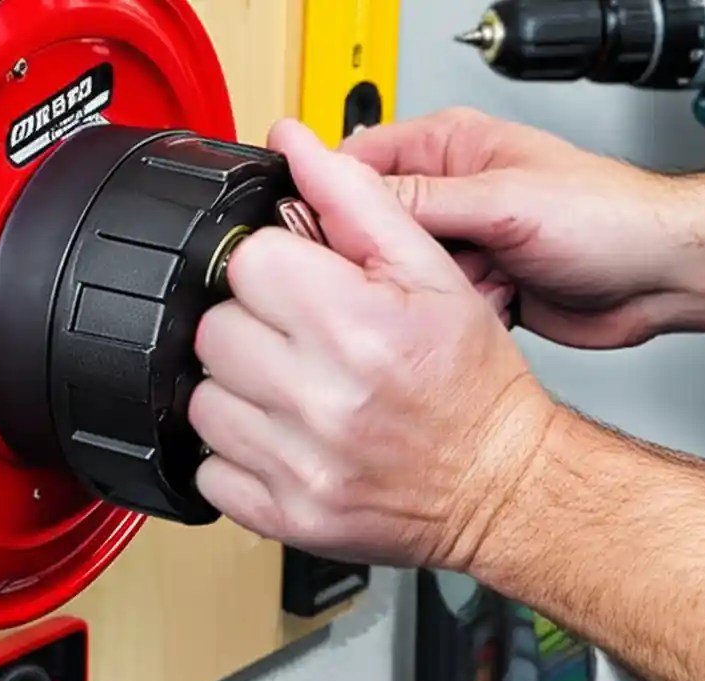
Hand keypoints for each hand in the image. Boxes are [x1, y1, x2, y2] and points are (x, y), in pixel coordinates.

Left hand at [189, 119, 557, 568]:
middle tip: (295, 338)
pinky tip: (277, 435)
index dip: (268, 267)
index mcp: (355, 326)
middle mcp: (322, 399)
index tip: (294, 284)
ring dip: (234, 389)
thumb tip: (293, 142)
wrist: (503, 484)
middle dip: (248, 326)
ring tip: (288, 388)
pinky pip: (209, 470)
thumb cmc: (472, 383)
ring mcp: (299, 464)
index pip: (246, 264)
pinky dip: (232, 453)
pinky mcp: (284, 515)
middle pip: (213, 331)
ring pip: (202, 400)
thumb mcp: (430, 271)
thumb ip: (351, 199)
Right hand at [340, 108, 704, 347]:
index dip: (328, 196)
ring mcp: (461, 241)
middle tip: (419, 269)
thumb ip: (420, 199)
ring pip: (401, 274)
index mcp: (449, 148)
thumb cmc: (607, 216)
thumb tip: (346, 197)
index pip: (359, 162)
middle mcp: (449, 193)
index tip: (315, 232)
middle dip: (390, 258)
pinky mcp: (473, 284)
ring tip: (479, 281)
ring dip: (430, 289)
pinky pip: (432, 305)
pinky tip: (492, 302)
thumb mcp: (501, 201)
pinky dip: (454, 312)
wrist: (660, 278)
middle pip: (373, 228)